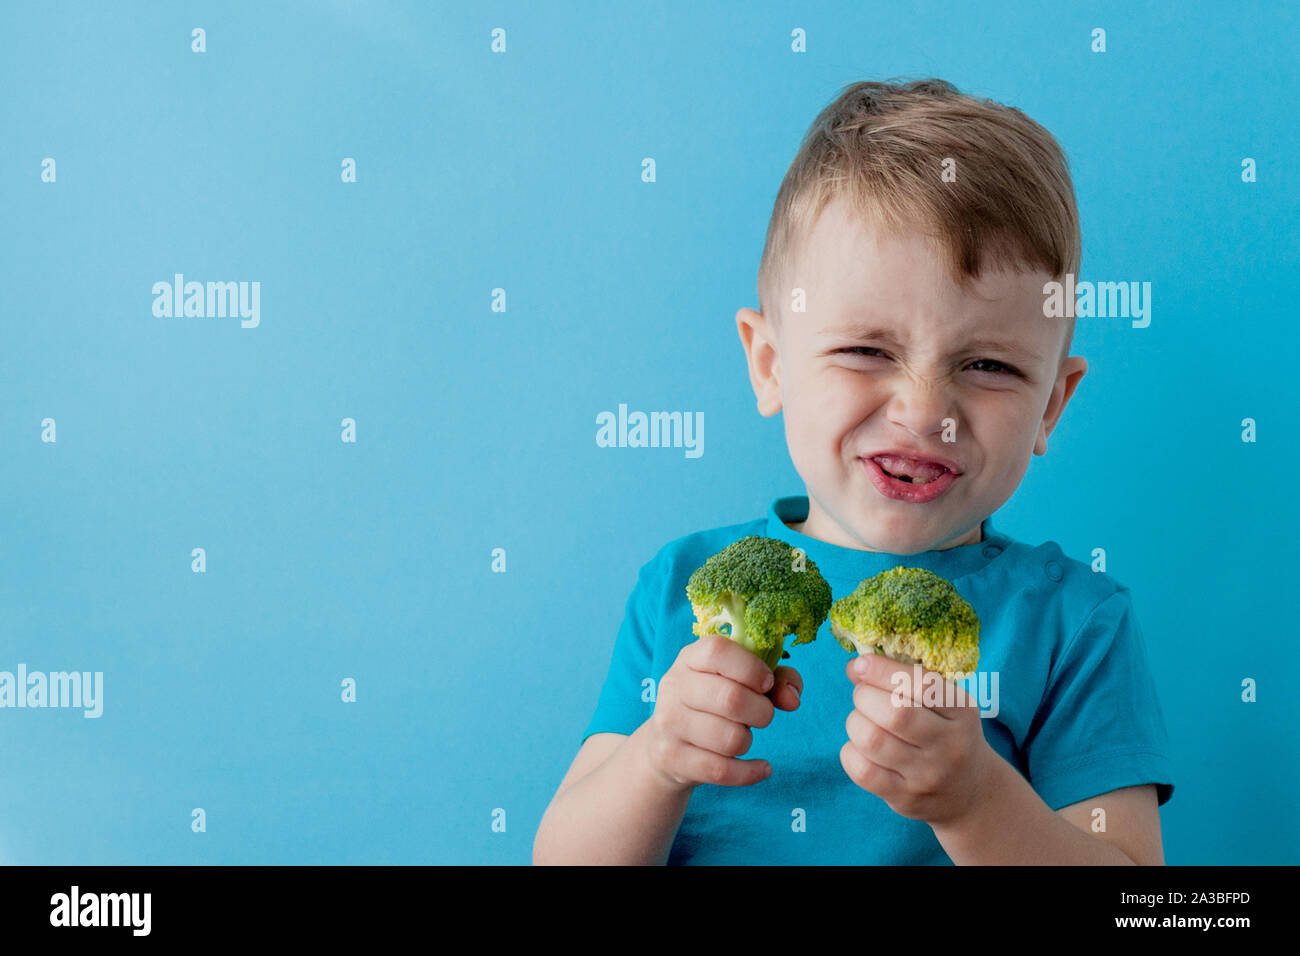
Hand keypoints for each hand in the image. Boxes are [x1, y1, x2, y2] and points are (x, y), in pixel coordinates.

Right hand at [643, 634, 801, 790]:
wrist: (665, 746)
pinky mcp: (672, 757)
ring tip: (742, 736)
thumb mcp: (741, 681)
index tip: (766, 683)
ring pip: (730, 739)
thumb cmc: (714, 704)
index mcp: (690, 658)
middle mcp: (674, 686)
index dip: (751, 668)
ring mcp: (669, 723)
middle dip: (762, 711)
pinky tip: (761, 768)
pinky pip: (722, 770)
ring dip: (748, 741)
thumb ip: (777, 680)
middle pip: (731, 699)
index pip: (718, 651)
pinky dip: (751, 772)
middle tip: (762, 715)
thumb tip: (792, 699)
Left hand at [839, 653, 994, 826]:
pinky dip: (850, 751)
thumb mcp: (948, 704)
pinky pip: (862, 770)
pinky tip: (860, 747)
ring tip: (862, 721)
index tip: (860, 664)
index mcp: (962, 711)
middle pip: (894, 713)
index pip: (922, 684)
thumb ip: (910, 680)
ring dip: (855, 722)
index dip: (882, 670)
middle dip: (864, 696)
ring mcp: (927, 776)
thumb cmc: (949, 734)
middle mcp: (949, 745)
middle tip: (863, 695)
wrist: (972, 793)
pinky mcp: (905, 798)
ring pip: (872, 740)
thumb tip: (857, 666)